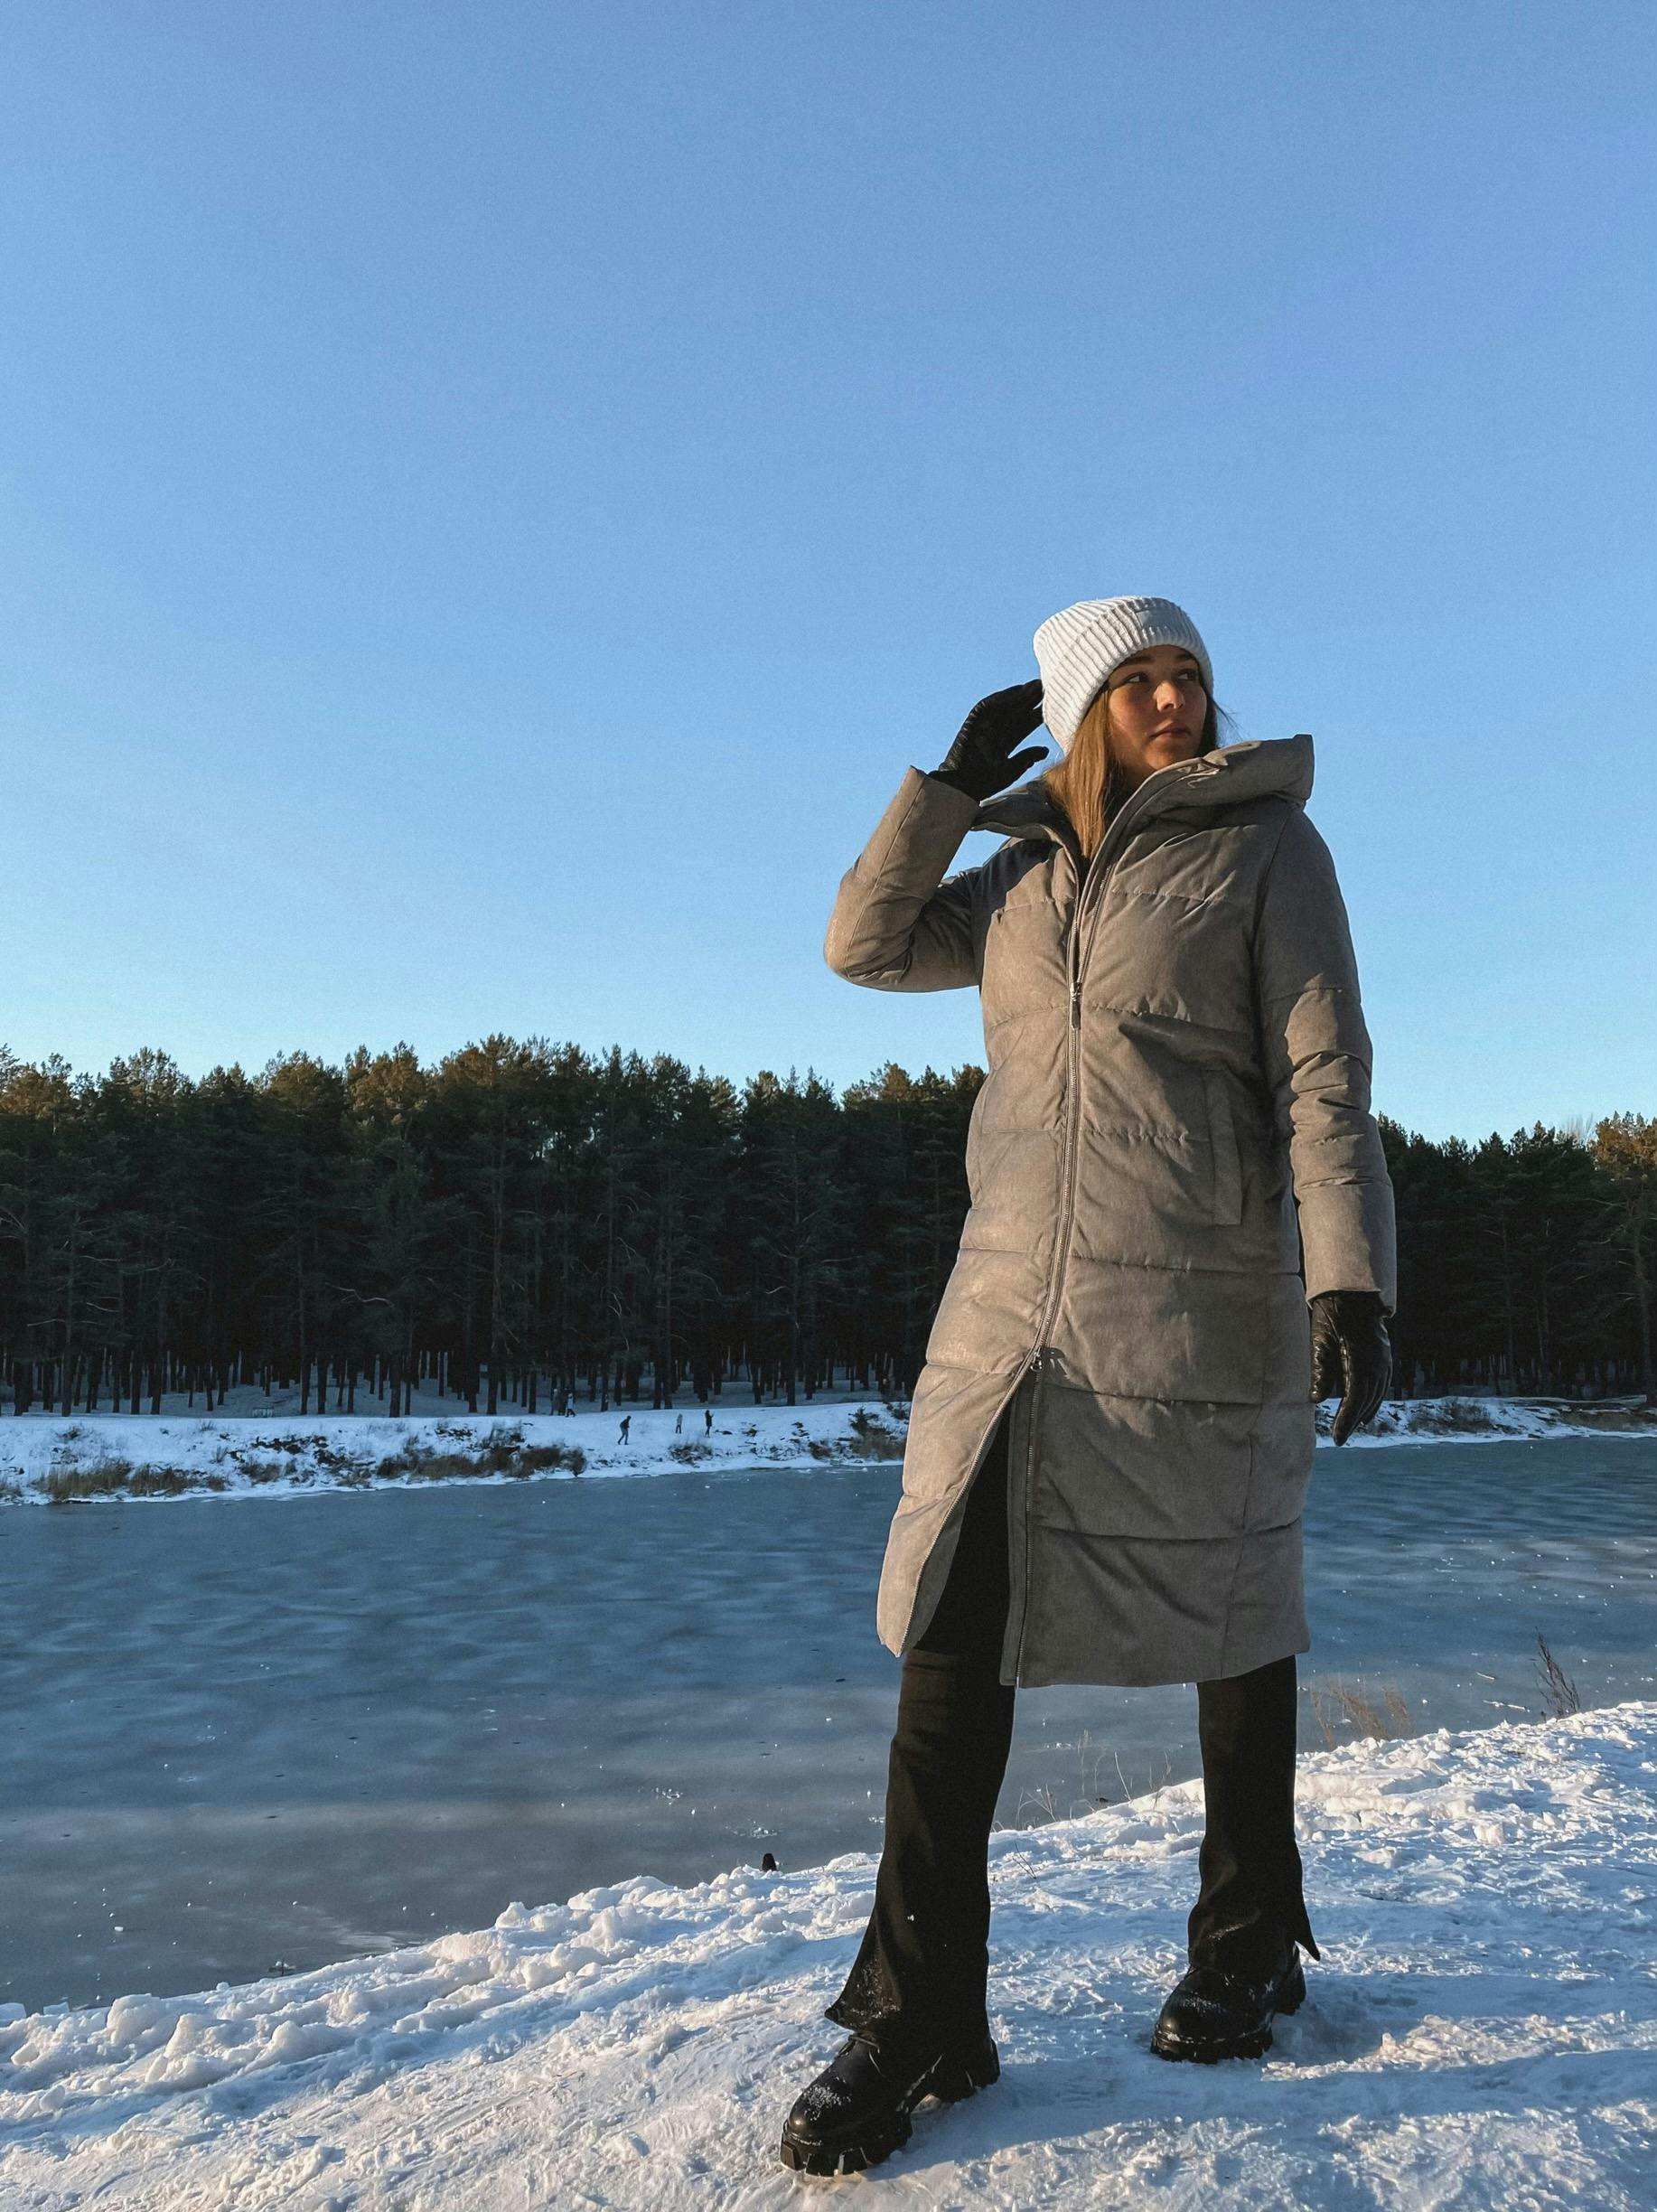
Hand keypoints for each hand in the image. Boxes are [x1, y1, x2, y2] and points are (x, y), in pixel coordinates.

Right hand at [930, 680, 1046, 801]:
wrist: (961, 787)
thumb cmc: (984, 783)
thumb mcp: (1011, 770)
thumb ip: (1026, 758)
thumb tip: (1045, 750)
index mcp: (1004, 743)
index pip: (1025, 725)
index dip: (1039, 715)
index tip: (1057, 706)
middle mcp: (994, 732)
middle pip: (1016, 712)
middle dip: (1032, 700)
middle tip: (1051, 687)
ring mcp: (983, 726)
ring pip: (1004, 706)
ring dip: (1020, 695)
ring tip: (1037, 686)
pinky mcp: (972, 722)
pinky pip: (987, 706)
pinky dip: (1001, 698)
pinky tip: (1017, 691)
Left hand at [1309, 1289, 1391, 1444]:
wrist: (1354, 1296)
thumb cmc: (1332, 1317)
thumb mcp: (1320, 1342)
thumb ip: (1320, 1371)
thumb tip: (1315, 1399)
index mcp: (1360, 1363)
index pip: (1354, 1401)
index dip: (1346, 1421)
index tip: (1337, 1438)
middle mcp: (1377, 1366)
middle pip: (1366, 1402)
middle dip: (1353, 1421)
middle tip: (1341, 1437)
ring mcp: (1384, 1362)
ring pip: (1376, 1396)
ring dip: (1364, 1413)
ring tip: (1352, 1427)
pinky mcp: (1385, 1358)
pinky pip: (1382, 1386)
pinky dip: (1374, 1400)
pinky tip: (1367, 1409)